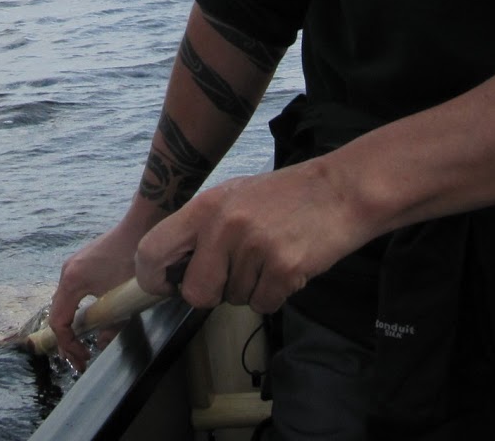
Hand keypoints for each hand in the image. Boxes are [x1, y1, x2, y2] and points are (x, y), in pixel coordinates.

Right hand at [47, 218, 143, 370]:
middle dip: (66, 339)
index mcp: (72, 282)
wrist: (140, 229)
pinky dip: (76, 309)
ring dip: (71, 323)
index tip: (82, 357)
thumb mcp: (123, 300)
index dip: (68, 345)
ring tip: (82, 342)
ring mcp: (73, 265)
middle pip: (57, 313)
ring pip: (64, 302)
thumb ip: (111, 326)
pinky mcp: (82, 262)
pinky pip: (72, 291)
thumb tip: (101, 343)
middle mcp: (66, 272)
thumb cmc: (131, 263)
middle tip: (80, 357)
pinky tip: (89, 318)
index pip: (59, 322)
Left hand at [133, 160, 370, 315]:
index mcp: (206, 206)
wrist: (342, 191)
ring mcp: (254, 248)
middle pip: (195, 292)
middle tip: (232, 274)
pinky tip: (287, 266)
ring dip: (250, 288)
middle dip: (211, 293)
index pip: (153, 249)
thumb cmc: (285, 197)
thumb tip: (171, 267)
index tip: (165, 285)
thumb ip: (201, 228)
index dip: (152, 277)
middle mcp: (225, 226)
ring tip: (270, 255)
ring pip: (234, 300)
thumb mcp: (233, 197)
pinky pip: (263, 304)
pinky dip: (275, 294)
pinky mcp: (283, 269)